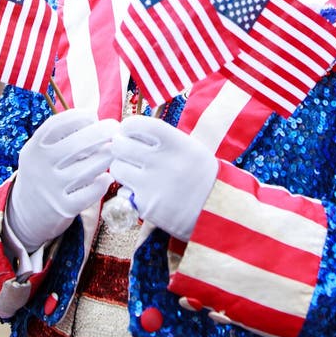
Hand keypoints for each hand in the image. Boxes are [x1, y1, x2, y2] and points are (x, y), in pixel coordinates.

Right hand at [6, 109, 118, 251]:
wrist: (25, 214)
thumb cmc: (44, 172)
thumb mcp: (41, 152)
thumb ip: (62, 136)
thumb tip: (95, 119)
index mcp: (34, 147)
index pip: (58, 124)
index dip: (80, 116)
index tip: (94, 115)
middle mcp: (40, 167)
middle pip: (77, 144)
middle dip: (102, 132)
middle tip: (115, 129)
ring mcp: (51, 189)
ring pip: (87, 169)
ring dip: (106, 157)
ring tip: (114, 151)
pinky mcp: (63, 208)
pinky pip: (90, 193)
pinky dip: (102, 183)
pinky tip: (107, 177)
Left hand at [109, 115, 217, 241]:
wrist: (217, 211)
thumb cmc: (201, 174)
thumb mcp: (189, 147)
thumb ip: (162, 139)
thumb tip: (129, 132)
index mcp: (175, 142)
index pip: (137, 125)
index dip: (128, 127)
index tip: (127, 131)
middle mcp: (162, 161)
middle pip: (120, 145)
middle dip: (120, 147)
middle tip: (125, 151)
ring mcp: (152, 185)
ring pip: (117, 168)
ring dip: (122, 168)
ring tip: (134, 172)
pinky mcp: (146, 206)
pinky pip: (124, 192)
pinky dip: (129, 191)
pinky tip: (144, 192)